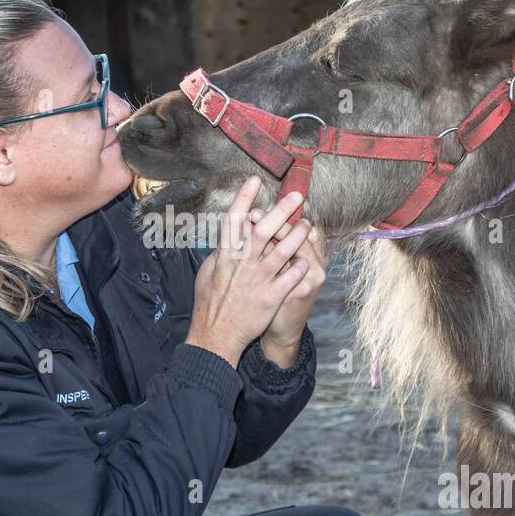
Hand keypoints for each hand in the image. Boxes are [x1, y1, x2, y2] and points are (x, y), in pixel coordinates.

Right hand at [185, 176, 314, 368]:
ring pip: (283, 250)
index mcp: (224, 255)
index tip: (254, 180)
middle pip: (264, 229)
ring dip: (297, 234)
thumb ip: (219, 254)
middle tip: (296, 196)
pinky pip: (292, 275)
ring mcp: (258, 280)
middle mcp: (242, 264)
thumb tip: (227, 237)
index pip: (234, 220)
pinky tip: (306, 259)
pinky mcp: (271, 296)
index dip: (244, 198)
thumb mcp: (207, 274)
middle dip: (281, 209)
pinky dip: (300, 264)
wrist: (217, 335)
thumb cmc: (211, 303)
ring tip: (307, 224)